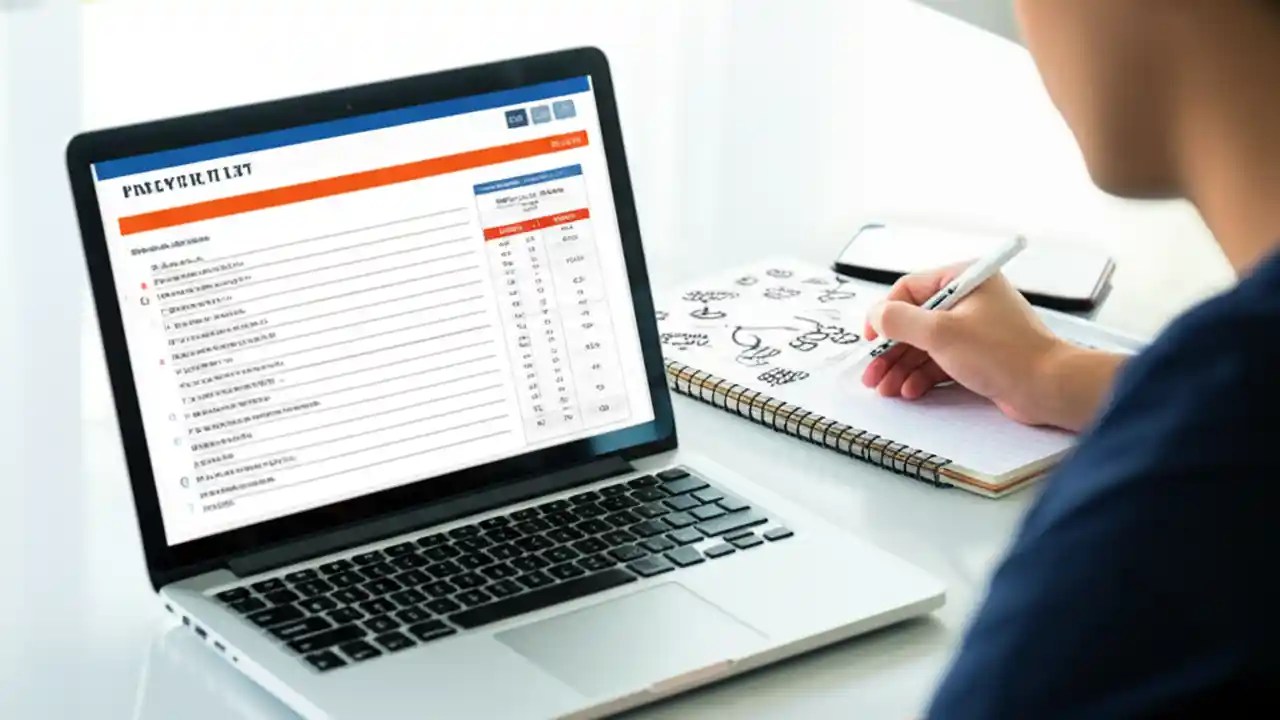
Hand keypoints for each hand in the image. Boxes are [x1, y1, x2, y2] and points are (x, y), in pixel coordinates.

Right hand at [860, 265, 1070, 426]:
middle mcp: (969, 299)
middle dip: (890, 349)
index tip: (871, 339)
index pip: (909, 289)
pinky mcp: (979, 355)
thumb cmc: (1004, 354)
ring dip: (901, 366)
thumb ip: (900, 321)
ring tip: (886, 389)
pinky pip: (940, 361)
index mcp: (964, 279)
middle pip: (914, 321)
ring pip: (924, 345)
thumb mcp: (941, 333)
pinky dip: (921, 375)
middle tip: (871, 373)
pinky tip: (910, 391)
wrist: (1048, 388)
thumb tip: (876, 315)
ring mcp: (974, 329)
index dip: (885, 315)